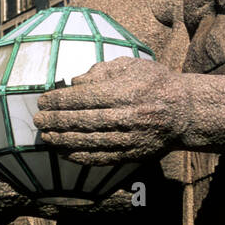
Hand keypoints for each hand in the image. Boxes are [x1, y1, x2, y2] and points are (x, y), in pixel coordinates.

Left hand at [34, 57, 188, 162]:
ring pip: (89, 142)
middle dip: (56, 121)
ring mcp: (130, 138)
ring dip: (63, 140)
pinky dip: (80, 156)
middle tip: (38, 119)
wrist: (186, 112)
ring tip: (45, 136)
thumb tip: (74, 82)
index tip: (43, 101)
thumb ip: (103, 71)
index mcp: (126, 92)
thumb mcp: (133, 66)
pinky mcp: (132, 154)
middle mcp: (127, 116)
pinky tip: (64, 152)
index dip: (60, 101)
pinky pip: (101, 158)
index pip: (85, 97)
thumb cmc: (156, 83)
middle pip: (83, 120)